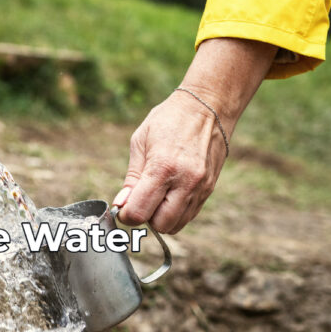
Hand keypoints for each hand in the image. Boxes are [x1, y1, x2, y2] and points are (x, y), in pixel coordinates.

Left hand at [113, 91, 226, 233]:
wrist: (208, 107)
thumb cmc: (169, 120)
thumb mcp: (140, 142)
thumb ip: (132, 177)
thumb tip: (121, 204)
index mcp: (163, 168)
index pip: (140, 212)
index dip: (126, 214)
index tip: (123, 207)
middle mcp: (185, 182)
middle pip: (160, 224)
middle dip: (145, 217)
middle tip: (140, 199)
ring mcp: (201, 188)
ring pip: (176, 224)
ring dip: (161, 217)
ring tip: (157, 195)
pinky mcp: (210, 189)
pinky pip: (189, 215)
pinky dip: (176, 212)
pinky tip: (170, 194)